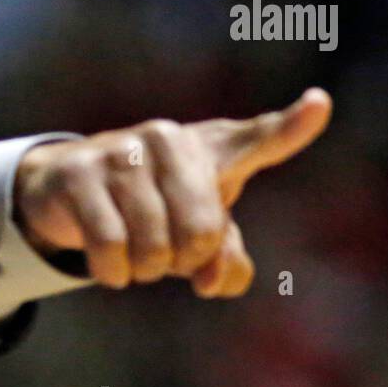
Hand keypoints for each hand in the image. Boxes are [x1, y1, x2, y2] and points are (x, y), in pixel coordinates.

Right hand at [14, 88, 332, 296]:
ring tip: (137, 257)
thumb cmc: (152, 207)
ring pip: (153, 247)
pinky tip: (112, 269)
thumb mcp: (196, 232)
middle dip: (185, 262)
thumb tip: (211, 281)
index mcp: (212, 148)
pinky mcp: (79, 173)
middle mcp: (169, 138)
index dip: (292, 126)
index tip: (319, 105)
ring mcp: (121, 151)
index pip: (260, 139)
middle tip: (168, 254)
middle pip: (201, 234)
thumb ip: (224, 260)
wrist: (68, 185)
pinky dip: (115, 274)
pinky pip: (111, 247)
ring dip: (146, 271)